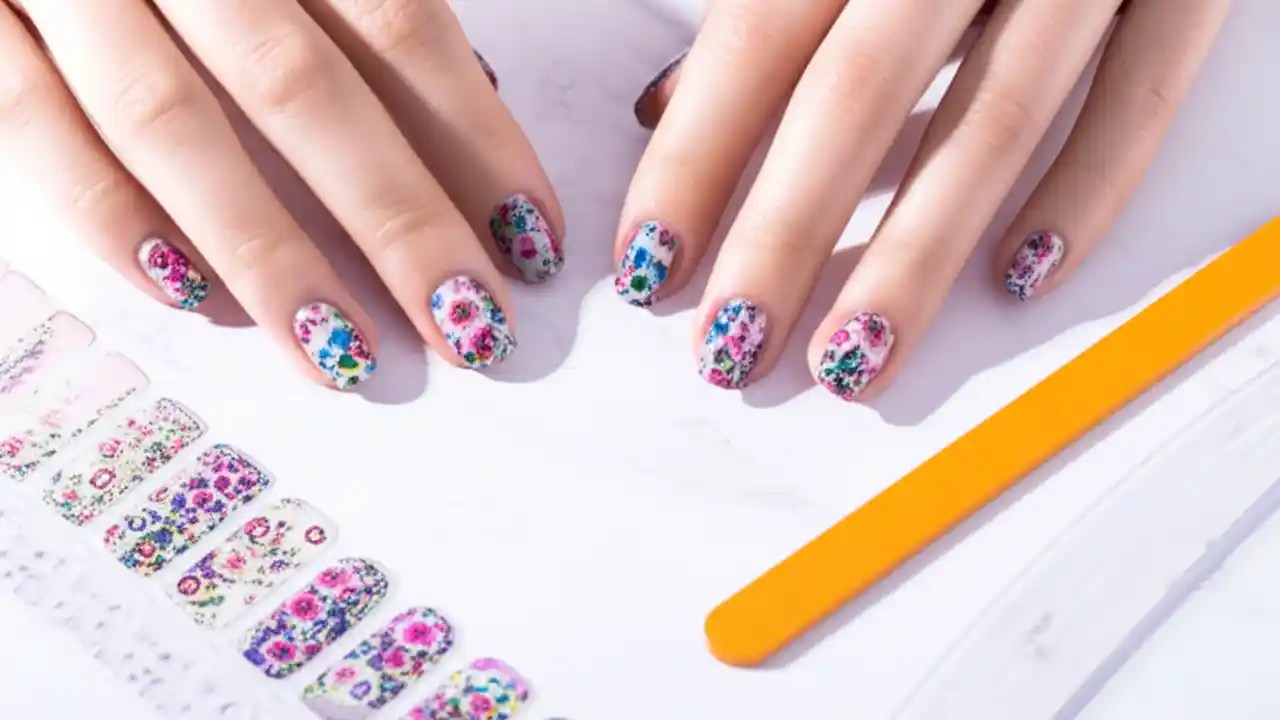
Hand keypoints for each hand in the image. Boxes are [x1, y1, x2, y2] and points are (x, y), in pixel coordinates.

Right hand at [0, 0, 562, 389]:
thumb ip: (354, 13)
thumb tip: (473, 111)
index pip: (398, 25)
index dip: (474, 137)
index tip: (532, 240)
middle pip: (300, 88)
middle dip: (397, 218)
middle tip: (469, 326)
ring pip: (169, 121)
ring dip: (266, 248)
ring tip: (344, 352)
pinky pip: (30, 122)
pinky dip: (108, 214)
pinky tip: (189, 298)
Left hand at [619, 0, 1229, 399]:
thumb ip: (767, 9)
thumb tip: (665, 111)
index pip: (754, 40)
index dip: (695, 160)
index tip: (648, 264)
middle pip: (855, 92)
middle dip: (784, 235)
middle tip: (732, 350)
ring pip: (995, 117)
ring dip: (916, 256)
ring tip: (852, 359)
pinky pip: (1143, 94)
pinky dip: (1086, 191)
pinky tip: (1021, 278)